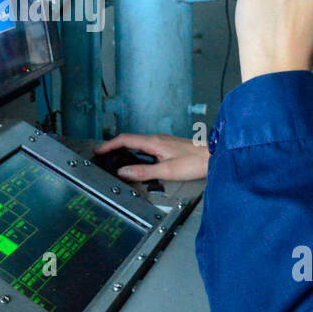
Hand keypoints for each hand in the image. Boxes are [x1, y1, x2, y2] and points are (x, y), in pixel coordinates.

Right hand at [94, 133, 208, 181]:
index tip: (98, 151)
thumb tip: (124, 172)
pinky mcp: (168, 147)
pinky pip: (146, 147)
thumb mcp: (166, 171)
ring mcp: (163, 142)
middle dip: (114, 147)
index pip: (125, 140)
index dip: (109, 145)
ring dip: (125, 150)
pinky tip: (138, 162)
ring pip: (138, 144)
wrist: (214, 156)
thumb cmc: (195, 162)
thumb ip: (144, 172)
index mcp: (153, 142)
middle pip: (130, 140)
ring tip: (117, 159)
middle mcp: (157, 139)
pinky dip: (136, 153)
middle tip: (103, 155)